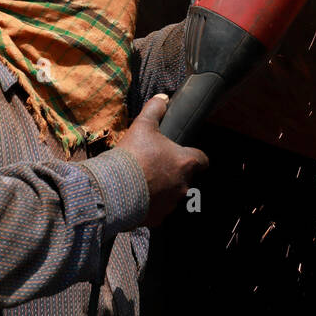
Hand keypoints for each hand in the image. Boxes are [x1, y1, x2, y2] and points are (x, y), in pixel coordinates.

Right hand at [117, 94, 208, 226]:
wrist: (113, 189)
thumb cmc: (132, 155)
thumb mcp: (142, 125)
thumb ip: (155, 109)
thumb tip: (163, 97)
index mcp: (185, 162)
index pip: (202, 159)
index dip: (195, 156)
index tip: (185, 153)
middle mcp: (184, 185)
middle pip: (186, 177)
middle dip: (174, 172)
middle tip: (155, 165)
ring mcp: (172, 203)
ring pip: (172, 195)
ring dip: (163, 189)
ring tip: (143, 181)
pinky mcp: (158, 218)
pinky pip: (158, 211)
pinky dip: (150, 205)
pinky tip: (136, 197)